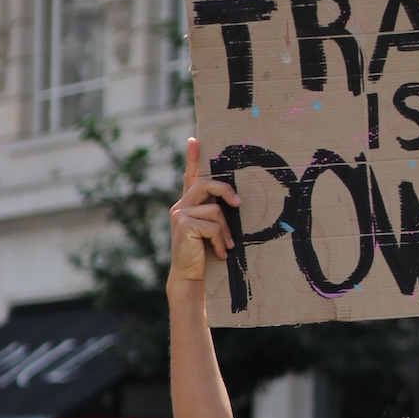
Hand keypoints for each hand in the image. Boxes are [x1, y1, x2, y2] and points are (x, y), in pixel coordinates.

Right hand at [168, 137, 240, 287]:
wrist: (190, 277)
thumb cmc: (204, 255)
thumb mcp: (210, 231)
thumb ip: (215, 214)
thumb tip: (237, 202)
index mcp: (188, 204)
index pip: (190, 176)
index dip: (192, 157)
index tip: (195, 140)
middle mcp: (181, 205)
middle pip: (206, 184)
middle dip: (225, 191)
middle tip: (239, 204)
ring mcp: (180, 214)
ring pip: (215, 210)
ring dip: (226, 231)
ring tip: (226, 246)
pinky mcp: (184, 225)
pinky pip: (213, 226)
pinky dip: (220, 241)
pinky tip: (219, 253)